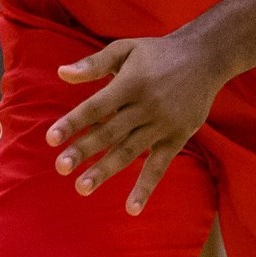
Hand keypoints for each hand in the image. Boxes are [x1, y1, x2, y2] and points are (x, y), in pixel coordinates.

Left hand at [46, 34, 225, 214]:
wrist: (204, 58)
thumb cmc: (156, 53)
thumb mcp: (125, 49)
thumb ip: (94, 63)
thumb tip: (61, 73)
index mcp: (130, 83)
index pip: (96, 107)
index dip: (74, 123)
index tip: (51, 138)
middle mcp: (145, 106)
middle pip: (110, 132)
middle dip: (83, 150)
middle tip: (60, 167)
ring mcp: (162, 125)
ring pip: (129, 151)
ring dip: (105, 170)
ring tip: (82, 187)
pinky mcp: (177, 138)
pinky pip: (159, 166)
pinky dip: (146, 187)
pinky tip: (132, 208)